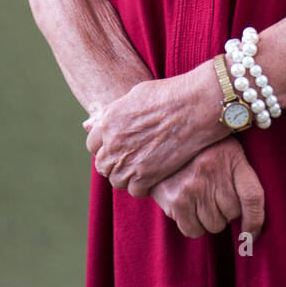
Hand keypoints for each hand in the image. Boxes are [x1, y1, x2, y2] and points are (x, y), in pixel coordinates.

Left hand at [82, 68, 222, 196]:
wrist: (194, 106)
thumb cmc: (168, 96)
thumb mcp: (134, 96)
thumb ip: (112, 113)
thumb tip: (91, 123)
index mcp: (108, 122)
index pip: (92, 144)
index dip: (105, 145)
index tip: (117, 146)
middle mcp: (113, 143)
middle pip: (102, 165)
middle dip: (114, 162)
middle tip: (130, 158)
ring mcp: (128, 162)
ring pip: (116, 180)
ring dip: (127, 176)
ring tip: (142, 167)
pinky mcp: (146, 176)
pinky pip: (135, 190)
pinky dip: (143, 186)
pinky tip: (153, 175)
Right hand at [148, 136, 265, 238]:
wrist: (164, 142)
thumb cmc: (203, 151)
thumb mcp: (228, 151)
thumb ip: (243, 179)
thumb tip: (253, 229)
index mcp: (231, 156)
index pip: (252, 196)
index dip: (255, 219)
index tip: (252, 232)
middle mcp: (212, 170)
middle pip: (233, 214)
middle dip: (226, 210)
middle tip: (214, 193)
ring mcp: (193, 186)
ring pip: (214, 225)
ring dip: (210, 218)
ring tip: (200, 198)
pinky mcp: (175, 200)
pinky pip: (193, 230)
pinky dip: (193, 225)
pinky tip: (188, 207)